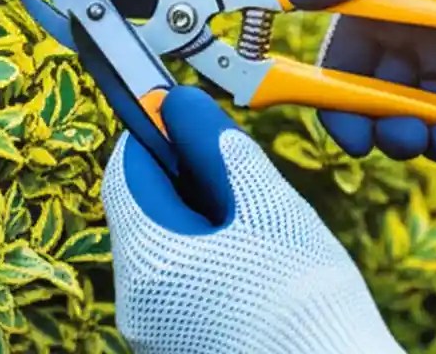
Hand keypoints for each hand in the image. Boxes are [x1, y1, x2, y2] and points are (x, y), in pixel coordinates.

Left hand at [101, 86, 406, 353]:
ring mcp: (153, 331)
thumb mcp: (267, 208)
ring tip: (258, 226)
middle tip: (240, 175)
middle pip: (143, 209)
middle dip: (187, 178)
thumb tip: (179, 105)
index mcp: (148, 259)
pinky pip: (178, 284)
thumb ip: (218, 149)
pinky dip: (207, 259)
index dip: (160, 134)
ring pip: (164, 247)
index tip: (195, 119)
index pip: (128, 169)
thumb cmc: (307, 301)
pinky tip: (255, 264)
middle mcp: (135, 302)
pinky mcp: (175, 347)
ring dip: (201, 220)